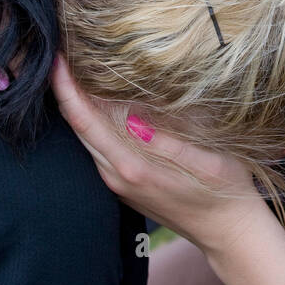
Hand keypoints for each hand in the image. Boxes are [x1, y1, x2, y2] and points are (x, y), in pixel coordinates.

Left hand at [47, 54, 268, 257]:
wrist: (227, 231)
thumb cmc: (224, 191)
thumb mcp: (207, 162)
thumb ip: (169, 143)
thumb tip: (134, 119)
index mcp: (132, 167)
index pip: (85, 123)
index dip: (67, 90)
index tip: (58, 60)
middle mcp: (116, 176)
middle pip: (77, 128)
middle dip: (64, 90)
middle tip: (60, 53)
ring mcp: (117, 181)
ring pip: (84, 138)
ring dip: (75, 104)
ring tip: (73, 69)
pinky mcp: (124, 183)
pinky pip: (97, 146)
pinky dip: (89, 120)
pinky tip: (96, 100)